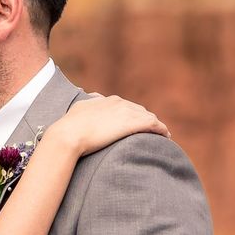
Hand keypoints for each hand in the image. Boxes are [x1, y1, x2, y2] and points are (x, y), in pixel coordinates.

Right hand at [53, 94, 168, 157]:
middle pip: (140, 111)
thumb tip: (93, 98)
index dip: (134, 115)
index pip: (127, 106)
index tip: (137, 124)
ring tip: (162, 135)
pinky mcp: (132, 123)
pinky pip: (153, 125)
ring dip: (156, 125)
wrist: (69, 134)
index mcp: (108, 100)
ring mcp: (127, 112)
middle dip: (146, 120)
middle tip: (153, 131)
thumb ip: (88, 103)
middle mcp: (120, 103)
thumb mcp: (79, 109)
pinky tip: (166, 136)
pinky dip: (161, 129)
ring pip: (148, 117)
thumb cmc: (70, 126)